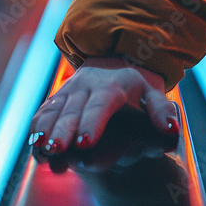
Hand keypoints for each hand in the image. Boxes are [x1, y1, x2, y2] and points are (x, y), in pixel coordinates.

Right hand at [28, 57, 178, 154]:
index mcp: (112, 87)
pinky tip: (34, 146)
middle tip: (56, 150)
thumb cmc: (137, 82)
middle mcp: (86, 88)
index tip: (85, 142)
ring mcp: (69, 92)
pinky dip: (37, 127)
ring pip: (53, 111)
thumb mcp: (155, 92)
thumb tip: (171, 130)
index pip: (100, 106)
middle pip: (72, 111)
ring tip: (40, 150)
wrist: (115, 56)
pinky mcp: (58, 97)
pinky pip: (44, 111)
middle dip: (62, 131)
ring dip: (45, 130)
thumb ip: (162, 111)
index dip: (91, 124)